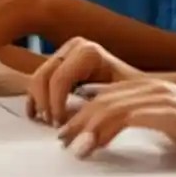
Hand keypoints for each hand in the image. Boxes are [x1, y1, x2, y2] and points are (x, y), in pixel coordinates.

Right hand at [26, 36, 140, 125]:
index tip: (60, 125)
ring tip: (52, 122)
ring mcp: (65, 52)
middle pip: (43, 78)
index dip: (56, 105)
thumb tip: (75, 129)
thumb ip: (97, 110)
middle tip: (54, 126)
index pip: (59, 79)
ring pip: (37, 79)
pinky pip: (38, 79)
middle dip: (46, 105)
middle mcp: (75, 46)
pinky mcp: (59, 62)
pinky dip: (35, 98)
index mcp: (88, 52)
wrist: (140, 85)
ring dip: (39, 103)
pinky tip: (38, 114)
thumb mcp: (121, 99)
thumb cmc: (134, 93)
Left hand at [57, 79, 175, 164]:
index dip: (84, 110)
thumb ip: (153, 122)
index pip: (108, 93)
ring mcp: (162, 97)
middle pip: (102, 97)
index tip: (70, 131)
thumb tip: (126, 133)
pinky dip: (104, 130)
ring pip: (108, 105)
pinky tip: (94, 145)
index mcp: (156, 88)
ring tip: (71, 146)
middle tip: (62, 139)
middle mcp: (155, 86)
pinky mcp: (169, 112)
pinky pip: (126, 117)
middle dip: (77, 118)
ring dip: (84, 126)